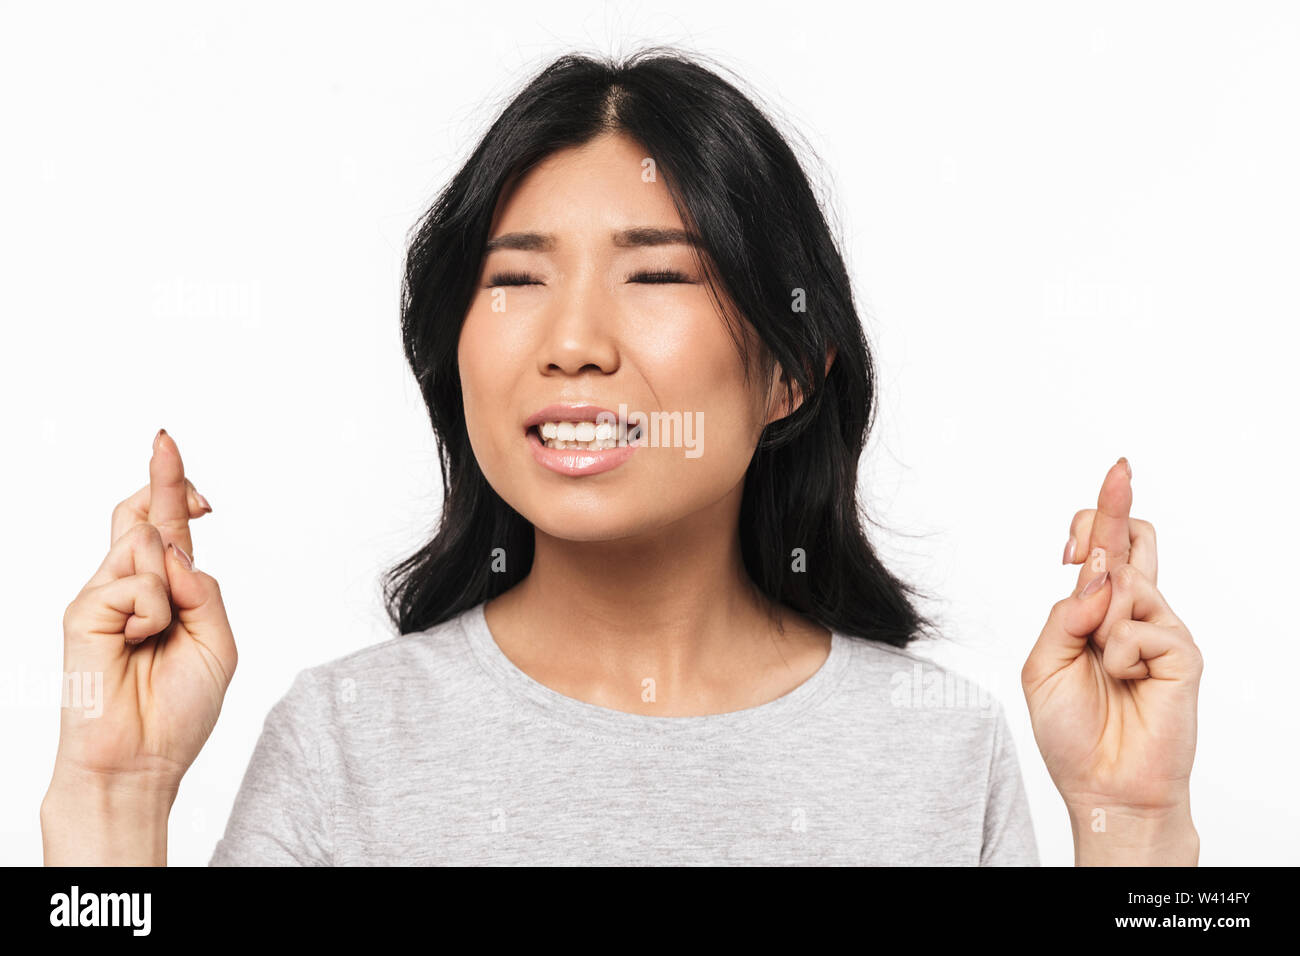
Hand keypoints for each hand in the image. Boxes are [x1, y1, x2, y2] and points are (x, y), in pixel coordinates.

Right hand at [42, 429, 236, 863]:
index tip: (169, 449)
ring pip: (148, 545)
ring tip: (155, 635)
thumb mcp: (217, 644)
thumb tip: (173, 550)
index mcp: (167, 593)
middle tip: (165, 442)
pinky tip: (135, 644)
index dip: (173, 488)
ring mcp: (104, 596)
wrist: (140, 761)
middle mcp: (132, 587)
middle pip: (143, 515)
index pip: (167, 529)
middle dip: (163, 478)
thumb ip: (205, 592)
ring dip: (169, 585)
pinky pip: (136, 582)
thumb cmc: (177, 710)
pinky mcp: (82, 611)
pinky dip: (151, 611)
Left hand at [1021, 458, 1202, 864]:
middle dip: (1112, 512)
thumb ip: (1064, 616)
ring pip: (1128, 580)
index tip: (1099, 490)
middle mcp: (1132, 612)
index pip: (1102, 549)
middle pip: (1133, 538)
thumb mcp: (1044, 666)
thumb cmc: (1071, 731)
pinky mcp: (1183, 654)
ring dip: (1101, 617)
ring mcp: (1161, 630)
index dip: (1094, 517)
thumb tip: (1099, 575)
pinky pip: (1142, 626)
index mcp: (1095, 612)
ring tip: (1105, 664)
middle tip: (1091, 524)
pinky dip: (1120, 653)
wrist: (1103, 786)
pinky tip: (1127, 682)